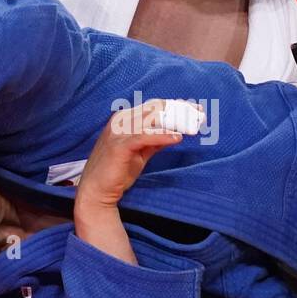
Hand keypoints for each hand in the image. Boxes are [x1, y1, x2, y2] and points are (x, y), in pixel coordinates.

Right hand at [75, 99, 201, 210]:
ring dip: (175, 122)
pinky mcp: (120, 145)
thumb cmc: (116, 172)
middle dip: (180, 110)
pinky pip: (145, 136)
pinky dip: (162, 136)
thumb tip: (173, 133)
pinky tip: (177, 138)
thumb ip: (154, 140)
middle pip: (155, 109)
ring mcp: (119, 132)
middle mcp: (120, 121)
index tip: (195, 110)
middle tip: (200, 115)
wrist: (97, 191)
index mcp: (124, 119)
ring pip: (152, 120)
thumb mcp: (140, 152)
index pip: (154, 106)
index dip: (176, 106)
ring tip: (194, 126)